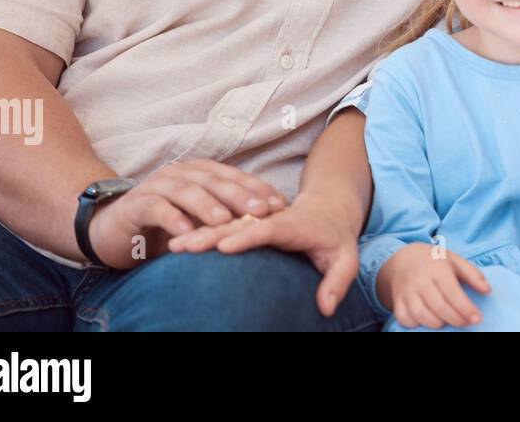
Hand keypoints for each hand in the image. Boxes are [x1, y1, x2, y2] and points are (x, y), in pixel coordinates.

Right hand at [87, 159, 286, 269]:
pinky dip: (172, 218)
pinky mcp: (137, 204)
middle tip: (262, 210)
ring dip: (207, 205)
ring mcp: (158, 185)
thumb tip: (268, 222)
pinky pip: (157, 208)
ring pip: (187, 190)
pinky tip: (186, 231)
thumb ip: (226, 215)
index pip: (235, 177)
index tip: (280, 205)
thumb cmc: (167, 224)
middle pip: (215, 181)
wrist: (116, 229)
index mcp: (201, 172)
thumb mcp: (201, 219)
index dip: (258, 188)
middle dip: (241, 195)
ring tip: (225, 220)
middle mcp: (182, 173)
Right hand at [166, 189, 360, 316]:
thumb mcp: (346, 259)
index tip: (225, 246)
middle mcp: (271, 218)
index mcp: (294, 225)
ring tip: (173, 245)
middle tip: (185, 246)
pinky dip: (199, 232)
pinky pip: (221, 226)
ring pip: (225, 224)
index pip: (269, 228)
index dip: (248, 236)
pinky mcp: (247, 224)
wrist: (328, 210)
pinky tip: (176, 242)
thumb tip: (325, 309)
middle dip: (212, 233)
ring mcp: (257, 220)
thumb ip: (337, 282)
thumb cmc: (335, 239)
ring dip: (199, 232)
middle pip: (239, 224)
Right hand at [378, 243, 490, 329]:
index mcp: (436, 267)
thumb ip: (472, 274)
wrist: (402, 259)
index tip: (477, 318)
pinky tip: (428, 320)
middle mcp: (420, 280)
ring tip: (449, 320)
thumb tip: (488, 290)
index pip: (452, 291)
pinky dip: (416, 324)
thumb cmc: (434, 261)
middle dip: (456, 319)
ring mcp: (406, 291)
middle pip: (438, 306)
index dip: (465, 308)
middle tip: (467, 323)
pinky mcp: (397, 301)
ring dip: (437, 323)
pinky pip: (405, 319)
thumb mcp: (455, 260)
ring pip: (420, 315)